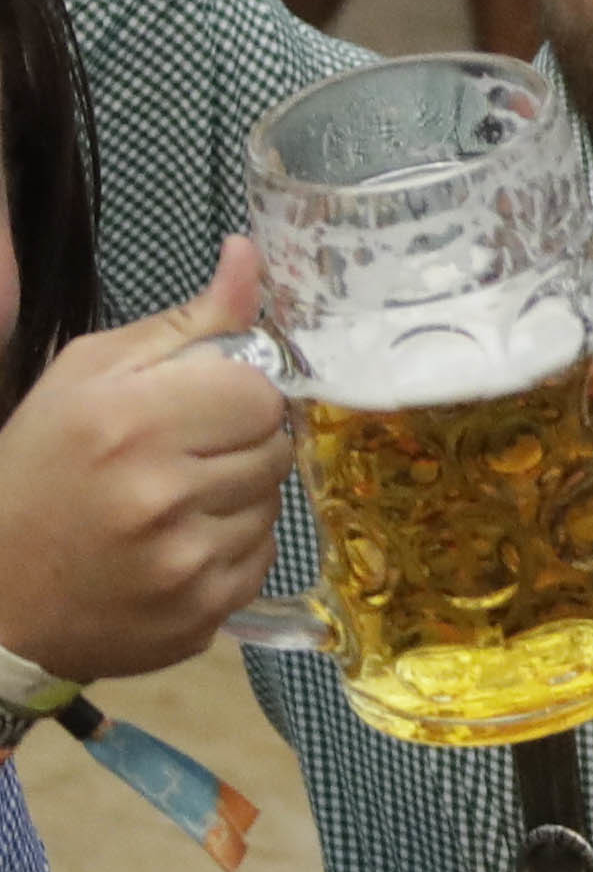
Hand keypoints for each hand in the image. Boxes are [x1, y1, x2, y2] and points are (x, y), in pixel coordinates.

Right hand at [0, 242, 292, 682]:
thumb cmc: (36, 472)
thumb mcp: (87, 377)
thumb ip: (184, 322)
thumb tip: (248, 255)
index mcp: (131, 423)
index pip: (260, 393)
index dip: (237, 396)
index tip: (201, 408)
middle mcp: (162, 495)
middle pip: (277, 448)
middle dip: (241, 445)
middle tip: (184, 456)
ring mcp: (184, 564)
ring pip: (273, 505)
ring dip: (237, 498)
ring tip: (172, 503)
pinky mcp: (200, 616)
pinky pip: (261, 559)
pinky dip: (229, 549)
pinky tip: (174, 547)